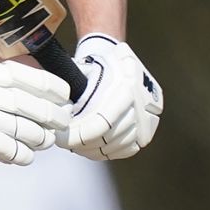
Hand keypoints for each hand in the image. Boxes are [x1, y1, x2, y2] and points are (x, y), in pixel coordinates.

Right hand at [0, 56, 70, 166]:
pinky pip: (0, 145)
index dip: (48, 86)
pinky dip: (17, 153)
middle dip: (49, 114)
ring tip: (47, 141)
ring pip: (17, 126)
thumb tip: (33, 87)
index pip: (25, 77)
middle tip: (63, 122)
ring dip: (37, 136)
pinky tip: (27, 157)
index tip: (65, 95)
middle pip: (25, 104)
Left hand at [59, 34, 162, 159]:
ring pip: (118, 145)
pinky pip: (129, 148)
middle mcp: (141, 103)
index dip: (78, 136)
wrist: (119, 58)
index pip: (100, 125)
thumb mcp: (84, 69)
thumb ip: (75, 91)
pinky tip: (94, 148)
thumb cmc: (97, 64)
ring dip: (94, 150)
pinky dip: (110, 152)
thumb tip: (60, 112)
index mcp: (125, 87)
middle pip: (108, 138)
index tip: (61, 138)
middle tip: (66, 142)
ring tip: (77, 145)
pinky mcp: (148, 127)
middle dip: (83, 144)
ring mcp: (148, 117)